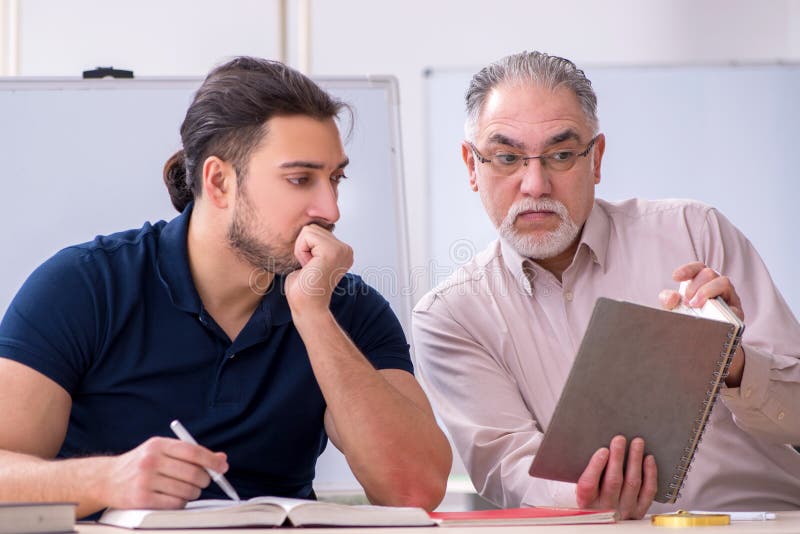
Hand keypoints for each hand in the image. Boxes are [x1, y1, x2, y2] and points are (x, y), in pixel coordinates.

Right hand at [96, 437, 227, 509]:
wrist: (106, 479)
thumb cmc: (140, 465)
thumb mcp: (162, 451)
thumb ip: (190, 453)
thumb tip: (221, 459)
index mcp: (158, 444)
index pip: (193, 452)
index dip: (212, 461)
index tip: (223, 467)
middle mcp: (151, 460)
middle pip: (193, 473)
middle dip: (204, 480)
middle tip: (203, 482)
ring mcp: (145, 480)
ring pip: (186, 490)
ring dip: (193, 493)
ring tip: (185, 490)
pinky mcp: (141, 498)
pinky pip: (175, 503)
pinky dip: (181, 503)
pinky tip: (175, 498)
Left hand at [285, 223, 352, 315]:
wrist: (307, 307)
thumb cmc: (303, 288)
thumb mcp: (311, 259)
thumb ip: (313, 245)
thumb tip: (304, 229)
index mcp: (343, 251)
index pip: (317, 230)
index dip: (306, 247)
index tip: (311, 267)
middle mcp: (346, 249)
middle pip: (313, 227)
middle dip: (304, 246)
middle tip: (309, 268)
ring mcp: (341, 250)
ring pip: (309, 230)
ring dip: (301, 249)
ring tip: (309, 268)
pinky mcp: (332, 252)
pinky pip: (307, 235)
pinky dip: (301, 251)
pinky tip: (308, 267)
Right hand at [575, 435, 656, 519]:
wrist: (605, 519)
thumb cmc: (593, 500)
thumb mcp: (582, 490)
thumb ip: (587, 472)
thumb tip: (598, 449)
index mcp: (586, 502)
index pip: (589, 485)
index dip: (596, 466)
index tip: (602, 450)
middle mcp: (606, 509)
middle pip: (613, 481)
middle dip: (618, 457)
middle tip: (619, 440)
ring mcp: (624, 510)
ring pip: (632, 483)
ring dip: (635, 460)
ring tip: (637, 443)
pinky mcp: (639, 511)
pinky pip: (648, 491)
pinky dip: (650, 474)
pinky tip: (648, 459)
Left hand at [658, 261, 743, 321]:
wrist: (702, 346)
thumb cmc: (688, 323)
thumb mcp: (674, 311)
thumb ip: (668, 301)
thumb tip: (673, 296)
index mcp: (702, 284)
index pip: (699, 268)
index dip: (688, 269)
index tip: (675, 277)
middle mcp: (718, 288)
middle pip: (710, 273)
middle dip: (695, 286)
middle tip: (686, 302)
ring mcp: (729, 299)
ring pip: (724, 282)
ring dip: (706, 291)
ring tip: (694, 305)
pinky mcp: (737, 314)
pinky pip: (733, 306)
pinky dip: (721, 308)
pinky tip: (709, 317)